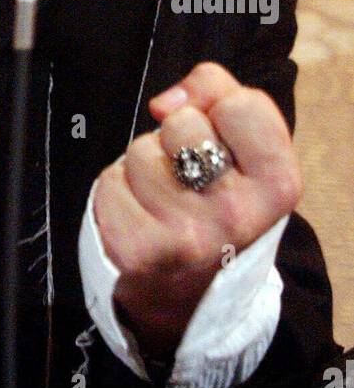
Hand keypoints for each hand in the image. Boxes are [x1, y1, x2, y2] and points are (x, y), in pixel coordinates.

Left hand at [93, 62, 301, 356]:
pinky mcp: (138, 250)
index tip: (222, 138)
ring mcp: (187, 235)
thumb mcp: (247, 150)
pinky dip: (119, 190)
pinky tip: (141, 216)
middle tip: (189, 174)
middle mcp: (238, 215)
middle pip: (183, 122)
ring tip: (164, 199)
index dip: (221, 110)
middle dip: (177, 136)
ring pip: (141, 150)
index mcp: (278, 187)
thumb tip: (164, 103)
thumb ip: (219, 94)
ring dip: (144, 166)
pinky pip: (110, 180)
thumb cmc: (219, 201)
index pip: (241, 105)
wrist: (192, 292)